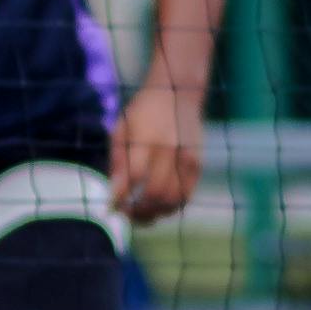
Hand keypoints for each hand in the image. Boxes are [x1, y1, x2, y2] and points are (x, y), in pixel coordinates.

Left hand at [111, 70, 203, 225]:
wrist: (177, 94)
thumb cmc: (143, 111)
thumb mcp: (121, 128)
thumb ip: (118, 162)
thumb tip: (113, 195)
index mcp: (147, 140)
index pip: (135, 177)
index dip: (122, 198)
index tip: (112, 208)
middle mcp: (170, 152)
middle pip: (156, 194)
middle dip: (138, 211)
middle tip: (125, 215)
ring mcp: (188, 160)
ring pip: (174, 201)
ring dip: (155, 214)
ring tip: (139, 215)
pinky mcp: (198, 166)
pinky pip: (187, 196)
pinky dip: (171, 208)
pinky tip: (157, 207)